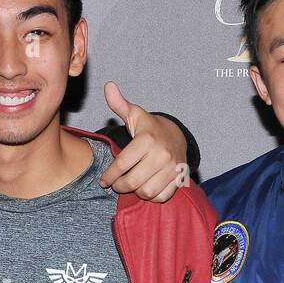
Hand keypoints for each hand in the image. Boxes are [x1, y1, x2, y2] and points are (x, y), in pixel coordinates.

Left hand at [98, 81, 189, 202]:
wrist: (177, 136)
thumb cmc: (149, 128)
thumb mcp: (135, 115)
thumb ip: (119, 104)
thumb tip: (109, 86)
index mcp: (147, 139)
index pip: (122, 164)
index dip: (109, 175)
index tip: (104, 180)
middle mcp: (162, 154)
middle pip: (132, 181)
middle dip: (119, 186)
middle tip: (115, 185)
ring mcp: (172, 168)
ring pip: (146, 191)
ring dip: (134, 192)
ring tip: (129, 185)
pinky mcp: (179, 179)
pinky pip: (161, 196)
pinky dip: (151, 196)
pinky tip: (144, 188)